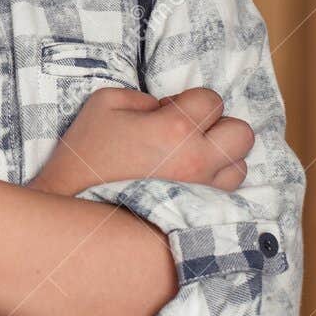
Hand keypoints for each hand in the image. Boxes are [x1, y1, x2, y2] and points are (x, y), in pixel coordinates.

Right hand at [30, 85, 253, 197]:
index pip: (212, 100)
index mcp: (175, 129)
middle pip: (241, 133)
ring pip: (240, 166)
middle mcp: (197, 161)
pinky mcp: (198, 217)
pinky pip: (228, 195)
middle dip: (218, 126)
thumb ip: (144, 98)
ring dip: (220, 157)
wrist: (73, 212)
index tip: (168, 113)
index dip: (190, 102)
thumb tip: (166, 109)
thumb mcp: (104, 105)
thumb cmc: (85, 156)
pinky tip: (188, 182)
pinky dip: (215, 184)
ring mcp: (201, 193)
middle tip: (189, 133)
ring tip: (190, 160)